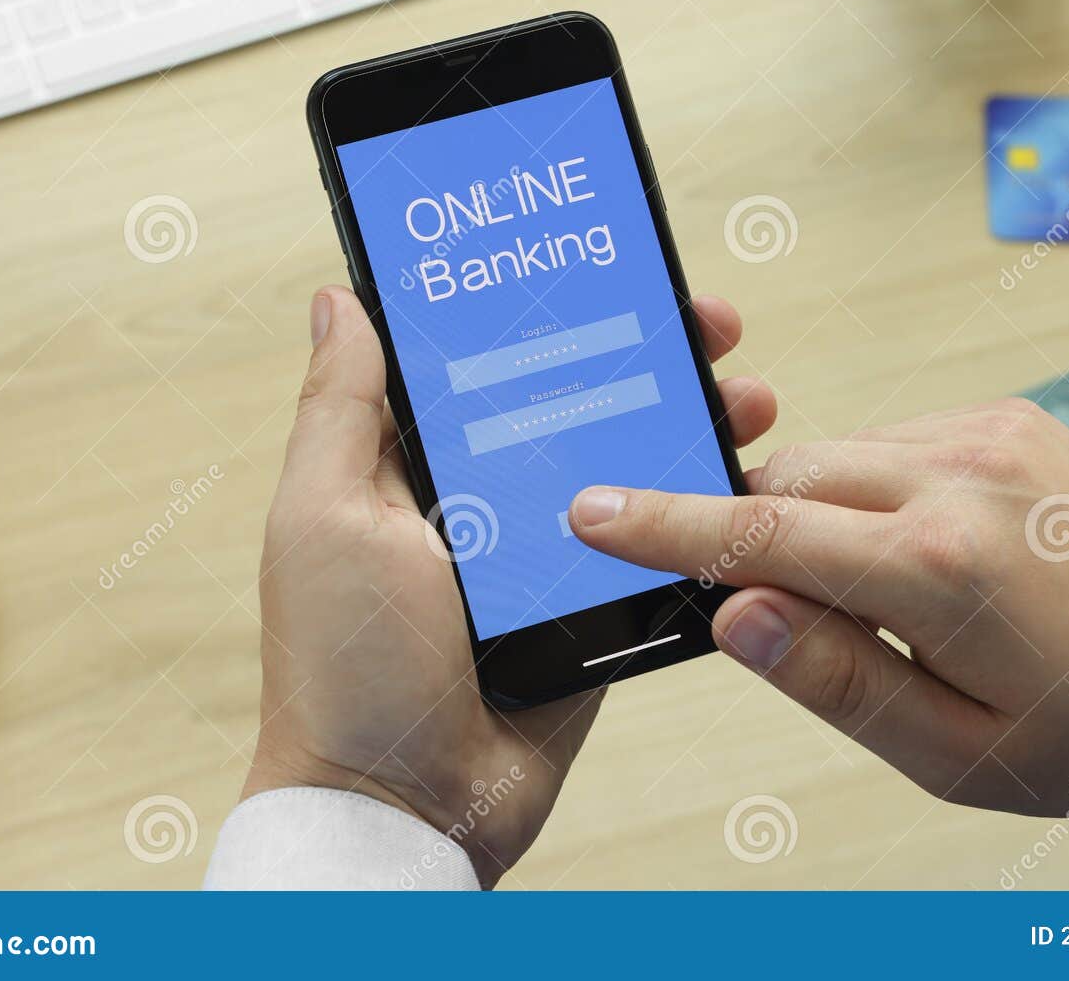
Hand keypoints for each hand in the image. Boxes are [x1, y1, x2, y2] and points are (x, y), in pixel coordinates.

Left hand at [245, 286, 775, 885]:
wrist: (406, 804)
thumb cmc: (341, 664)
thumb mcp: (323, 516)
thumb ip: (340, 407)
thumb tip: (338, 298)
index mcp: (413, 465)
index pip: (488, 359)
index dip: (544, 307)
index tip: (601, 264)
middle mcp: (484, 499)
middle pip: (576, 400)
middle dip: (644, 353)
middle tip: (705, 323)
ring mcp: (545, 554)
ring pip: (627, 465)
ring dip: (688, 423)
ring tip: (745, 395)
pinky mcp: (595, 609)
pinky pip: (654, 547)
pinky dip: (700, 510)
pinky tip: (743, 476)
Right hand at [568, 398, 1068, 814]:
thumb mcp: (956, 753)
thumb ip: (832, 679)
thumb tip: (732, 614)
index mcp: (933, 570)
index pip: (756, 536)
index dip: (662, 525)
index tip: (592, 508)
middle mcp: (954, 478)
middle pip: (787, 481)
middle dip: (754, 534)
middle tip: (785, 610)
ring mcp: (986, 434)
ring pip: (835, 455)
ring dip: (818, 512)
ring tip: (886, 594)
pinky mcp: (1007, 418)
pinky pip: (892, 440)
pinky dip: (871, 487)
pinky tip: (924, 551)